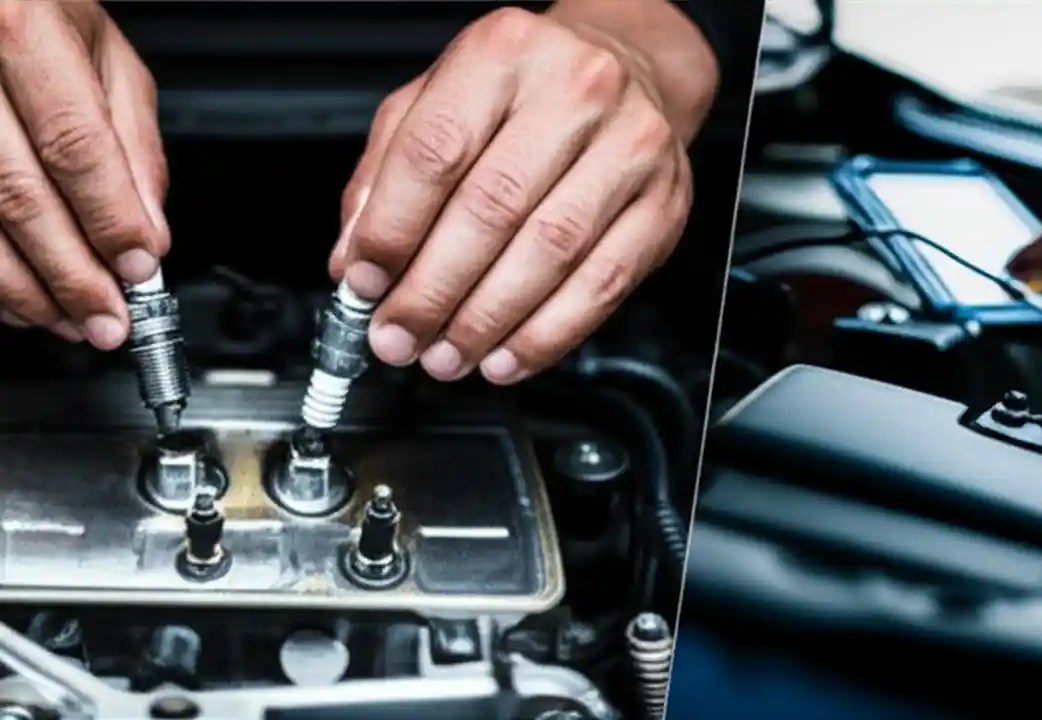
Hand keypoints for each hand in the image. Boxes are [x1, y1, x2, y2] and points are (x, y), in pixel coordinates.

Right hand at [0, 1, 167, 348]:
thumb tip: (149, 228)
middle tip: (109, 319)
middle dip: (71, 272)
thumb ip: (131, 140)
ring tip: (70, 320)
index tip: (140, 266)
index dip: (110, 217)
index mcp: (17, 26)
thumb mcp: (101, 50)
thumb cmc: (31, 8)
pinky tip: (19, 298)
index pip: (74, 143)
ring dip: (25, 287)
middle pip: (18, 193)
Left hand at [330, 2, 714, 384]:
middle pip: (492, 208)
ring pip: (549, 252)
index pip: (435, 152)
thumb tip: (355, 261)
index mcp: (504, 53)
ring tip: (446, 354)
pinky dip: (548, 334)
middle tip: (399, 335)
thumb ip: (388, 174)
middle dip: (434, 291)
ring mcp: (631, 147)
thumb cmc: (529, 92)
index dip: (392, 230)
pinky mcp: (663, 205)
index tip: (365, 283)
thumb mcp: (439, 100)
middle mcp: (575, 91)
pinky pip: (602, 285)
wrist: (633, 73)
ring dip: (487, 321)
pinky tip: (508, 357)